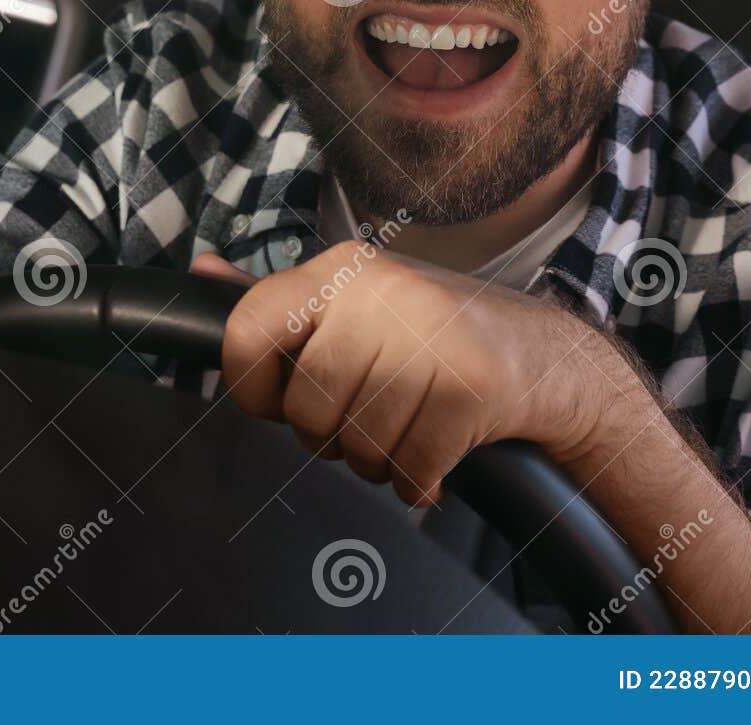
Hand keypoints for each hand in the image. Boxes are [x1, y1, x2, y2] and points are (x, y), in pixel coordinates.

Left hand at [193, 244, 630, 505]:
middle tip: (364, 419)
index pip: (246, 333)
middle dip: (327, 438)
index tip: (280, 402)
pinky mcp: (472, 386)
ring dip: (374, 461)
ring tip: (404, 430)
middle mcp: (378, 292)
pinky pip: (408, 468)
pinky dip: (416, 481)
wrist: (549, 357)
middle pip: (305, 409)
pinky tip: (432, 457)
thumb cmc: (433, 336)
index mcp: (338, 269)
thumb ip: (275, 299)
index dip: (251, 388)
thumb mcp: (353, 302)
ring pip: (354, 444)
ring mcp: (428, 336)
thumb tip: (201, 271)